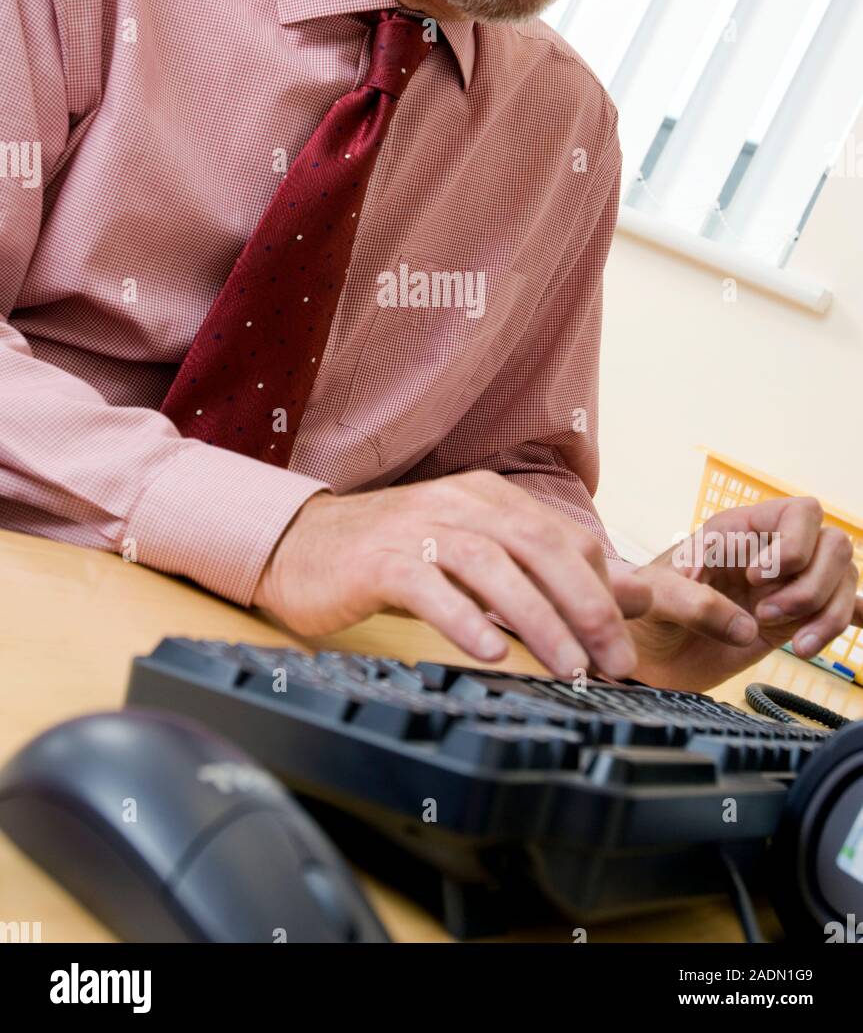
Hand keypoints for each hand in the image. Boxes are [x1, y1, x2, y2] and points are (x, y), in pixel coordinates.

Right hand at [253, 469, 650, 678]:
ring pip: (491, 567)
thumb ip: (538, 573)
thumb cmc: (395, 556)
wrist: (300, 547)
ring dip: (536, 619)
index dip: (602, 590)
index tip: (623, 644)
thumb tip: (626, 595)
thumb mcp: (472, 556)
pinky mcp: (378, 561)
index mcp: (487, 497)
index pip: (562, 537)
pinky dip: (464, 619)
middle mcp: (457, 503)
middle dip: (586, 605)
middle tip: (614, 661)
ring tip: (567, 667)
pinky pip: (429, 587)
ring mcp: (416, 528)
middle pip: (538, 546)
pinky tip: (489, 654)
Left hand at [626, 497, 862, 691]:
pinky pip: (842, 612)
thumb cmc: (644, 609)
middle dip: (812, 584)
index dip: (793, 545)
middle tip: (767, 614)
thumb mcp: (654, 596)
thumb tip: (748, 625)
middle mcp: (771, 552)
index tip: (755, 580)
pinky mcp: (795, 621)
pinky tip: (828, 635)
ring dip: (828, 614)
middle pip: (834, 545)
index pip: (801, 512)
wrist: (645, 652)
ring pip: (843, 580)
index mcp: (740, 529)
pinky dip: (847, 623)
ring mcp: (787, 586)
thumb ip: (693, 601)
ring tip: (795, 647)